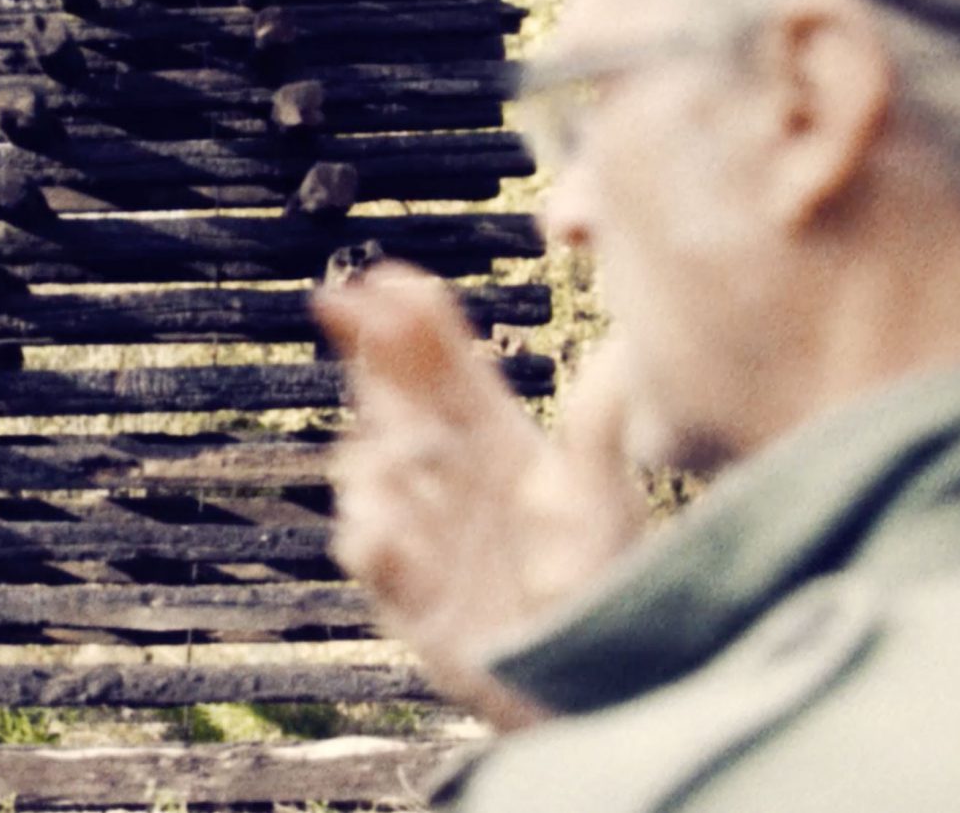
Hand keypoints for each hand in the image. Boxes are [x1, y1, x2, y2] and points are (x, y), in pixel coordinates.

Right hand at [314, 263, 646, 729]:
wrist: (598, 683)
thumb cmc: (608, 587)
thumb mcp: (602, 501)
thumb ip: (598, 428)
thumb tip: (625, 348)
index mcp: (496, 440)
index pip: (442, 363)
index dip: (411, 317)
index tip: (384, 275)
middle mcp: (450, 476)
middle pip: (392, 399)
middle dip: (363, 351)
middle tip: (335, 301)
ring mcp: (422, 531)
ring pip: (367, 470)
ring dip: (371, 453)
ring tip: (397, 450)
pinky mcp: (408, 595)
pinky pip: (372, 555)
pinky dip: (373, 539)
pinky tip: (390, 536)